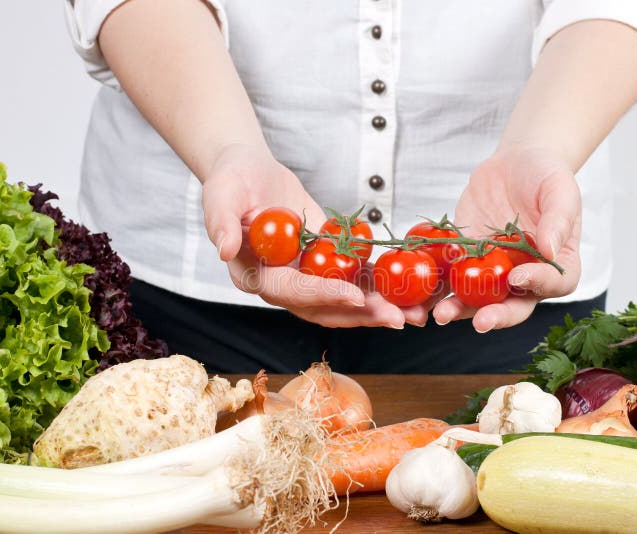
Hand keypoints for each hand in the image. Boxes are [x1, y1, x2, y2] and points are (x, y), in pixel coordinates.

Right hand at [201, 144, 405, 327]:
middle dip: (362, 315)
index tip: (353, 296)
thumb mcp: (220, 193)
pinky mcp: (327, 264)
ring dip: (380, 308)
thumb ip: (220, 222)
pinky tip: (412, 291)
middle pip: (325, 308)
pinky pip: (356, 278)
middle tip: (397, 318)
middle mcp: (283, 285)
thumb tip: (224, 250)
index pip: (292, 291)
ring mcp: (308, 277)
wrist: (250, 172)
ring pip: (346, 301)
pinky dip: (382, 285)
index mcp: (255, 276)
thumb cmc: (231, 180)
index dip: (323, 294)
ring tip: (416, 315)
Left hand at [432, 146, 581, 331]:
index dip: (537, 285)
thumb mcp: (560, 189)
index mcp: (557, 264)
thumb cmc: (546, 175)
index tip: (518, 278)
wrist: (514, 164)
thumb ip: (558, 219)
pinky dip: (436, 289)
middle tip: (480, 321)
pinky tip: (420, 297)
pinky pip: (451, 278)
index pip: (553, 284)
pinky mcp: (466, 261)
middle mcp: (526, 276)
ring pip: (478, 299)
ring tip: (441, 314)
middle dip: (495, 315)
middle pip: (514, 304)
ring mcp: (494, 272)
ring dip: (459, 310)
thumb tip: (550, 250)